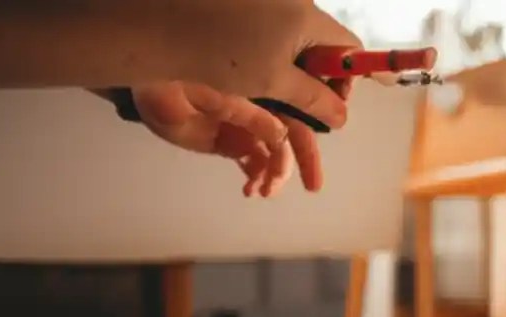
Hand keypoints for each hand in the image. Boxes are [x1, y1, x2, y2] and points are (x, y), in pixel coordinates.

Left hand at [132, 81, 342, 196]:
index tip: (320, 158)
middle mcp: (262, 109)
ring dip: (274, 175)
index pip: (300, 115)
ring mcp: (245, 127)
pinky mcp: (228, 143)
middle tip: (312, 187)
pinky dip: (256, 178)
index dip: (313, 137)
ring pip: (273, 155)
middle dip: (303, 162)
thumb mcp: (222, 96)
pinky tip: (250, 190)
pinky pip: (252, 163)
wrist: (150, 82)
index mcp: (267, 89)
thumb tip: (283, 138)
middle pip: (293, 137)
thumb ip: (254, 118)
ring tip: (263, 192)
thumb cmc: (186, 78)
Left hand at [177, 0, 361, 129]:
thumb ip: (314, 99)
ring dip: (292, 70)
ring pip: (296, 39)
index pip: (349, 48)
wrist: (156, 19)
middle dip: (318, 79)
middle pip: (323, 43)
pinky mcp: (245, 5)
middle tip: (297, 106)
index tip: (329, 106)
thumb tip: (343, 117)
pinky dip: (271, 54)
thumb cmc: (221, 52)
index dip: (347, 80)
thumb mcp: (273, 81)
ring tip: (269, 92)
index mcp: (308, 16)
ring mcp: (269, 1)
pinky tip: (249, 70)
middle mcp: (294, 2)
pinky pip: (273, 29)